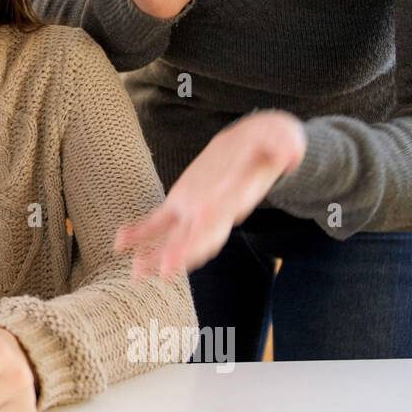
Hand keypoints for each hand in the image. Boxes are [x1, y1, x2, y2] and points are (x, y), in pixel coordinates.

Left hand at [114, 110, 306, 279]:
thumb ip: (284, 147)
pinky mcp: (181, 201)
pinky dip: (140, 233)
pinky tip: (120, 243)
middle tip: (161, 272)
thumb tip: (291, 152)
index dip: (204, 235)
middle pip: (197, 238)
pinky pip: (158, 222)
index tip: (185, 248)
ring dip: (154, 254)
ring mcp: (196, 209)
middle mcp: (215, 211)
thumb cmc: (272, 142)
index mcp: (236, 198)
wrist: (258, 145)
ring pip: (173, 238)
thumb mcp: (281, 139)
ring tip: (135, 272)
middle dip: (180, 255)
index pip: (220, 221)